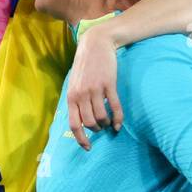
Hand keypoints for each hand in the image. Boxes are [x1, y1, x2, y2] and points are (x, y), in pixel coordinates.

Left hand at [66, 23, 123, 150]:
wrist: (96, 43)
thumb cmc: (85, 65)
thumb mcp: (75, 83)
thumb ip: (76, 100)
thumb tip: (80, 120)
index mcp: (72, 96)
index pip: (74, 124)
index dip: (81, 139)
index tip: (88, 147)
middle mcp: (82, 95)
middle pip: (89, 123)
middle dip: (96, 130)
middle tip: (101, 128)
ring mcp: (95, 90)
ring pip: (101, 117)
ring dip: (106, 124)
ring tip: (108, 122)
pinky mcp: (108, 84)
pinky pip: (114, 107)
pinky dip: (117, 118)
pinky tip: (119, 124)